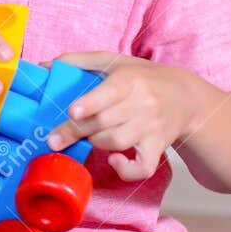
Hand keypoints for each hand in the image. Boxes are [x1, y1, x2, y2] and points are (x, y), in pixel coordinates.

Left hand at [43, 51, 194, 181]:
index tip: (72, 111)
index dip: (90, 104)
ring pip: (117, 142)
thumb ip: (78, 61)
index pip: (109, 93)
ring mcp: (151, 128)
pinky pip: (142, 167)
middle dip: (75, 131)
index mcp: (130, 80)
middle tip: (54, 139)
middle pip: (104, 122)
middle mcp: (143, 104)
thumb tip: (45, 66)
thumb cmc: (142, 78)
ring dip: (96, 142)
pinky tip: (114, 160)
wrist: (185, 96)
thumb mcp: (114, 61)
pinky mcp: (157, 148)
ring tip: (90, 136)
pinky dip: (125, 170)